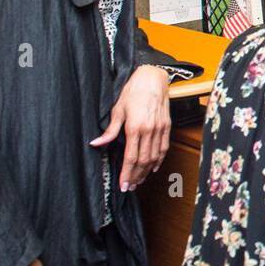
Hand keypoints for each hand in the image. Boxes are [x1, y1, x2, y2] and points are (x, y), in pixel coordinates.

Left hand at [91, 64, 170, 190]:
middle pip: (143, 161)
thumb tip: (96, 143)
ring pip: (154, 157)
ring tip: (139, 181)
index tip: (123, 185)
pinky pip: (164, 148)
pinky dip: (159, 160)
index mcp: (135, 127)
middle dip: (136, 176)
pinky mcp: (167, 126)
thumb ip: (110, 130)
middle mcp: (149, 130)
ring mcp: (160, 129)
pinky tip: (154, 168)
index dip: (127, 173)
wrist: (153, 78)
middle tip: (130, 187)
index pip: (131, 157)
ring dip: (147, 171)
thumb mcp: (118, 109)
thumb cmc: (133, 91)